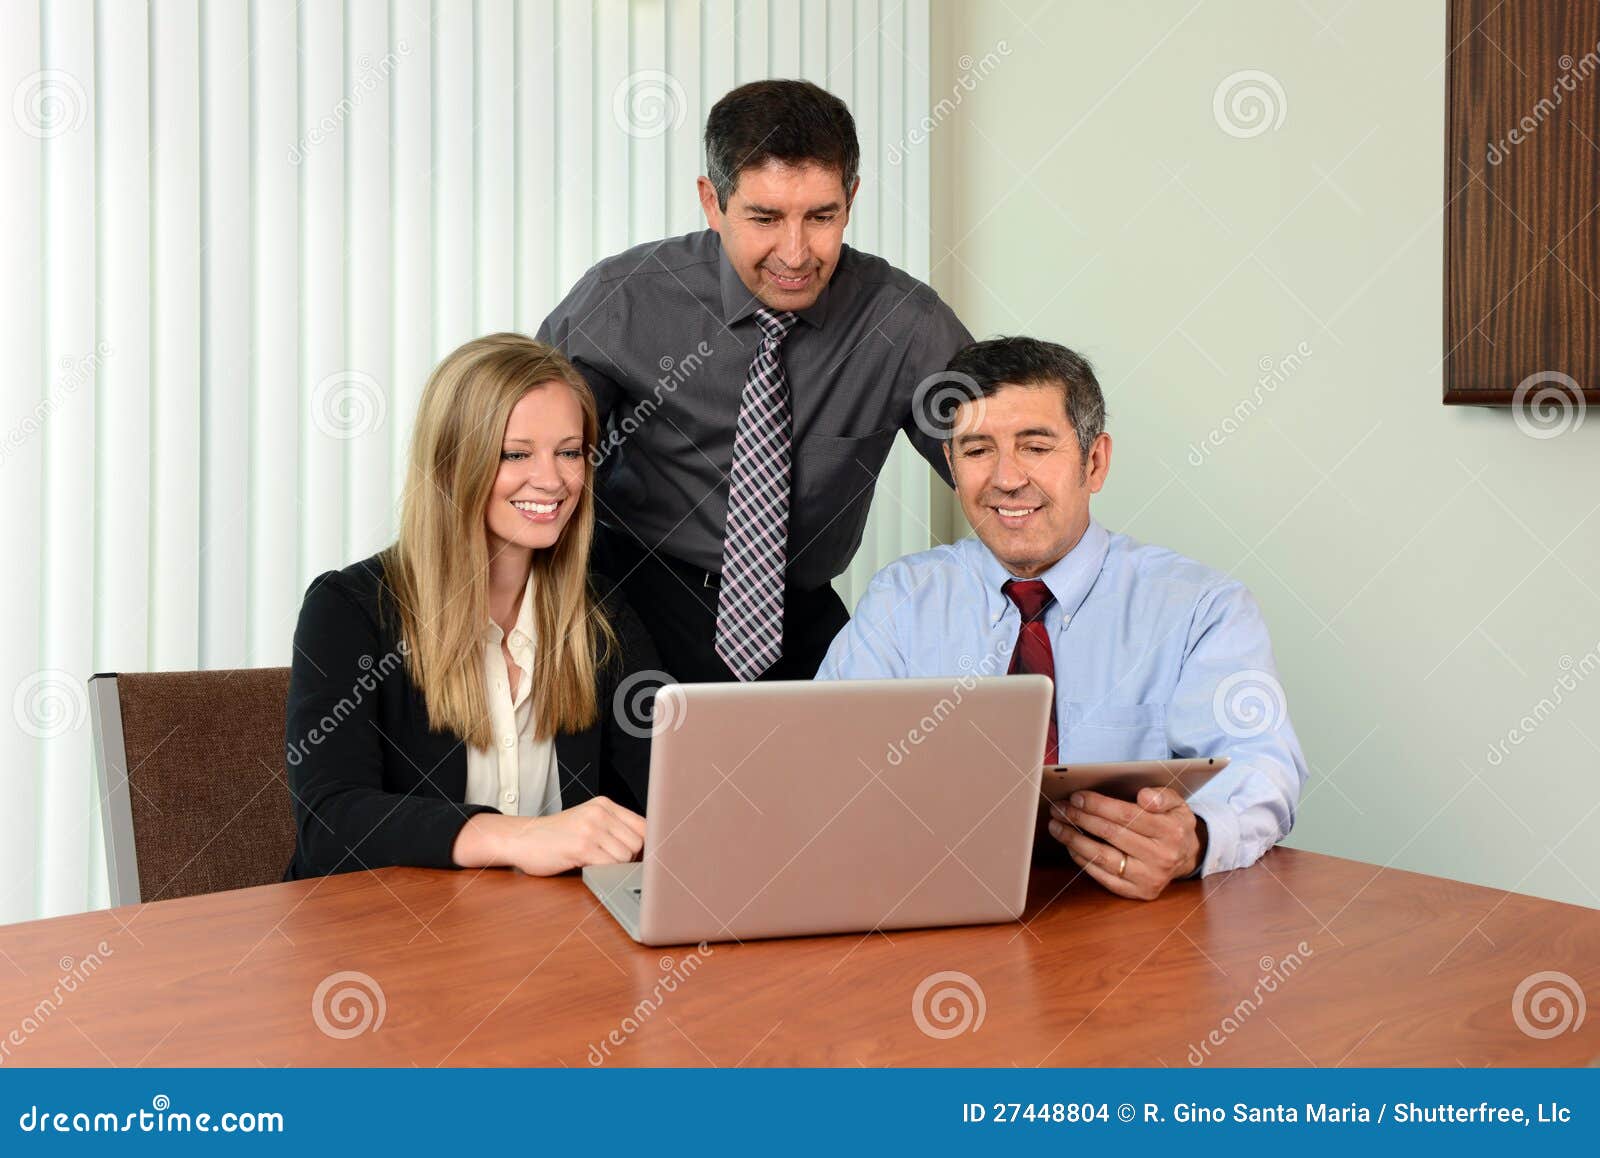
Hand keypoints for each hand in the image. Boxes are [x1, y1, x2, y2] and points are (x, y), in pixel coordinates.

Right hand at [452, 797, 646, 874]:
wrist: (522, 839)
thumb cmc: (556, 836)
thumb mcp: (587, 822)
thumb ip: (613, 829)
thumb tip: (646, 850)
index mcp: (605, 805)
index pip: (644, 825)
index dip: (646, 846)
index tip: (641, 858)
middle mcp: (600, 813)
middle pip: (639, 843)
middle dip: (630, 859)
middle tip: (612, 864)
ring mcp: (591, 828)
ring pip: (626, 855)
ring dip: (616, 867)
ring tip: (597, 864)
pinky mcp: (581, 846)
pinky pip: (610, 865)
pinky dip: (605, 872)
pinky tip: (590, 868)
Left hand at [1046, 787, 1204, 899]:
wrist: (1187, 857)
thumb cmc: (1173, 825)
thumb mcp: (1177, 804)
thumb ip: (1163, 796)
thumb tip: (1144, 796)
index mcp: (1171, 832)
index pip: (1127, 816)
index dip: (1098, 805)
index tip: (1076, 797)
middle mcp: (1161, 857)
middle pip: (1111, 834)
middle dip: (1080, 819)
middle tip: (1058, 808)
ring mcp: (1149, 878)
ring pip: (1102, 857)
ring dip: (1074, 840)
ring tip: (1056, 826)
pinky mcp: (1138, 892)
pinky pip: (1103, 876)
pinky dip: (1083, 860)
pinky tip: (1070, 846)